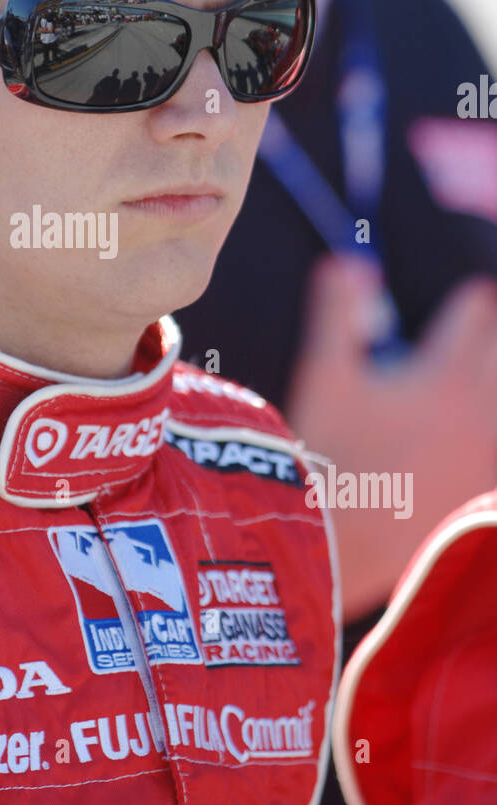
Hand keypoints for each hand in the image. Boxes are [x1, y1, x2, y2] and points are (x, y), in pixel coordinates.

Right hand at [285, 256, 496, 621]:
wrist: (340, 543)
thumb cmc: (329, 452)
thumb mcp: (324, 375)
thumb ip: (338, 311)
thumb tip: (350, 261)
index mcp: (447, 374)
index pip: (475, 313)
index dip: (464, 304)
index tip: (465, 301)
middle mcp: (481, 412)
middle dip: (487, 341)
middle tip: (474, 340)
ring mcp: (486, 457)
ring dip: (486, 388)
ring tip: (469, 391)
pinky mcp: (480, 495)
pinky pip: (493, 453)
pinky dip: (485, 437)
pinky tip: (469, 445)